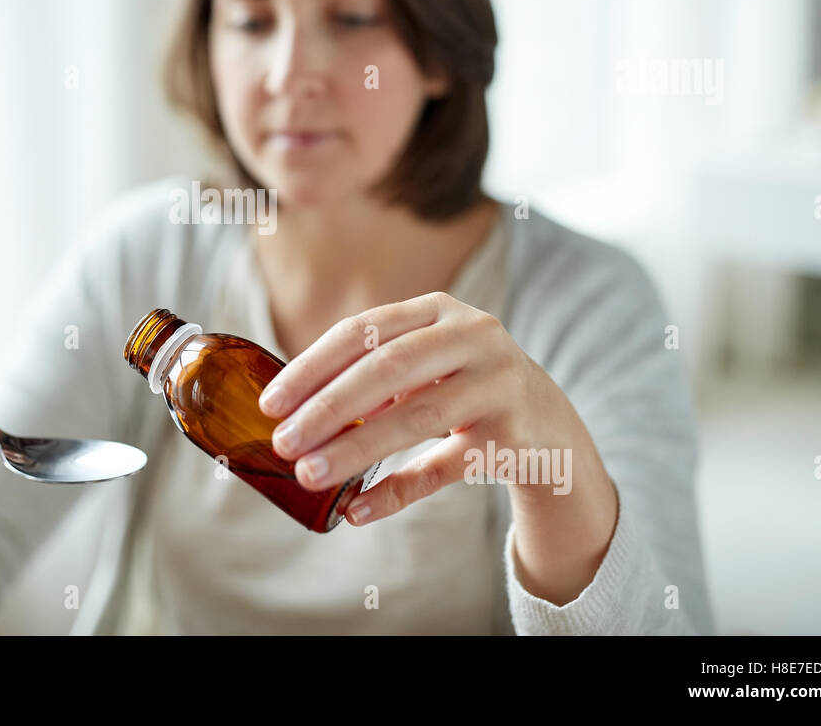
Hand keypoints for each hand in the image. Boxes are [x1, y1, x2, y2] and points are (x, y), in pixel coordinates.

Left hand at [258, 290, 617, 603]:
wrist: (550, 424)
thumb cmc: (462, 387)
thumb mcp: (424, 363)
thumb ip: (370, 375)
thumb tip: (293, 412)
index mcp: (438, 311)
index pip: (361, 332)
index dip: (311, 367)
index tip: (271, 404)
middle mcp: (474, 337)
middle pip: (386, 369)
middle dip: (327, 406)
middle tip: (284, 441)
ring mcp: (498, 385)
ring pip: (415, 417)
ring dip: (354, 449)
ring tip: (310, 473)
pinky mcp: (514, 437)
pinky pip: (444, 468)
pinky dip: (397, 491)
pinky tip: (358, 509)